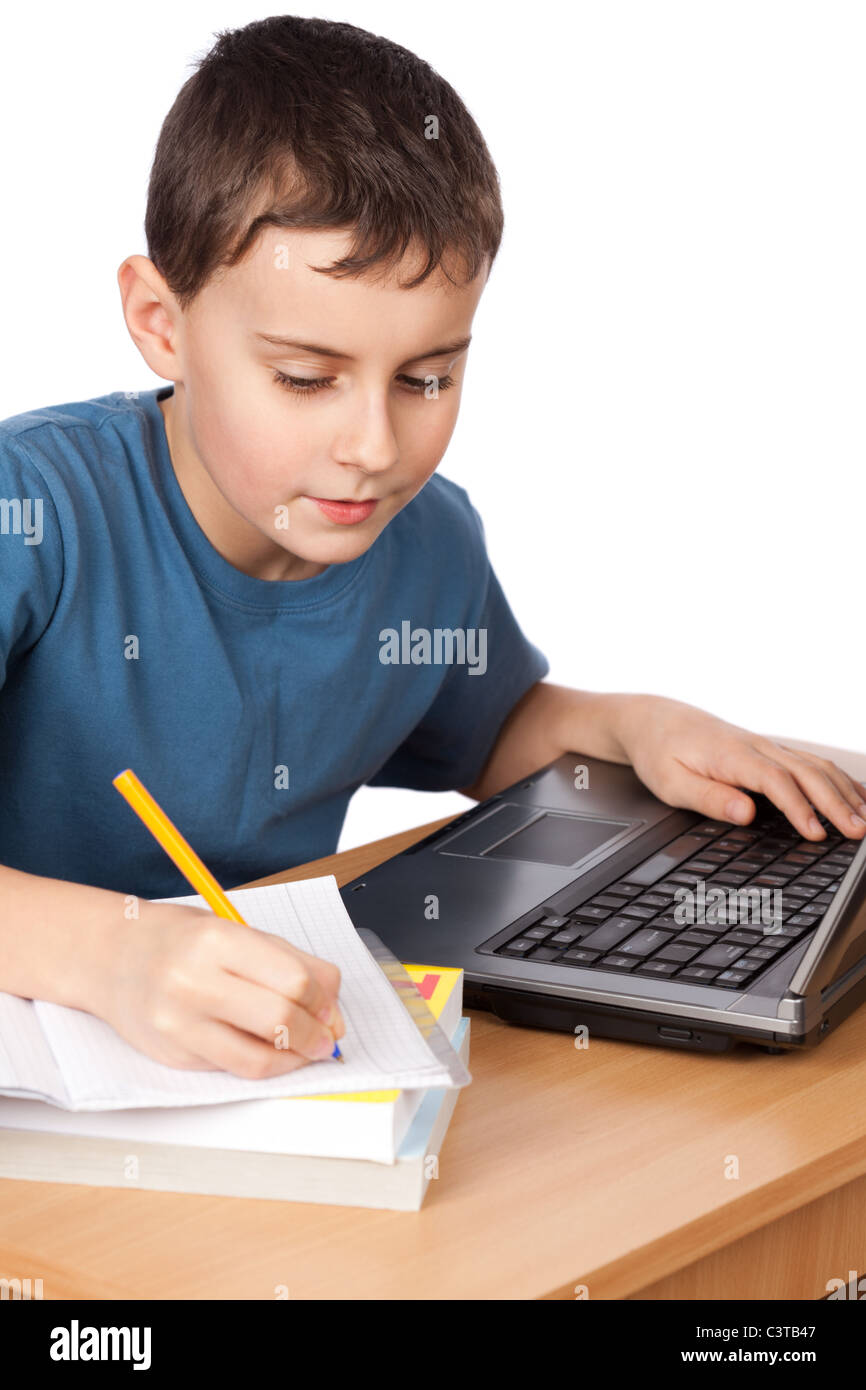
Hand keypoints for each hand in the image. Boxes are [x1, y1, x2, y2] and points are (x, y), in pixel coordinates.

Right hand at [90, 901, 344, 1076]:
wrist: (112, 957)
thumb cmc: (179, 940)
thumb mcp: (236, 931)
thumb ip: (289, 962)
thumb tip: (333, 1007)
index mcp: (216, 940)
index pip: (293, 979)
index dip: (325, 1000)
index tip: (332, 1007)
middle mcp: (193, 982)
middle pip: (279, 1019)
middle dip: (316, 1033)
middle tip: (327, 1036)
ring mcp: (178, 1024)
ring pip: (259, 1057)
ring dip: (296, 1059)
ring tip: (307, 1050)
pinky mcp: (173, 1055)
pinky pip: (234, 1069)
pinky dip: (266, 1066)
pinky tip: (275, 1054)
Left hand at [611, 695, 865, 840]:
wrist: (655, 719)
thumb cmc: (661, 752)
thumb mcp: (671, 782)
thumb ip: (710, 798)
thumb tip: (746, 813)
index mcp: (732, 755)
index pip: (775, 782)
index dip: (799, 809)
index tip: (816, 834)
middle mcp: (756, 746)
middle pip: (807, 773)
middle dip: (836, 804)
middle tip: (857, 832)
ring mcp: (767, 746)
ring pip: (816, 766)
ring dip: (844, 792)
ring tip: (865, 820)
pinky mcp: (770, 749)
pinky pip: (811, 762)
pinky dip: (838, 779)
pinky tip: (855, 794)